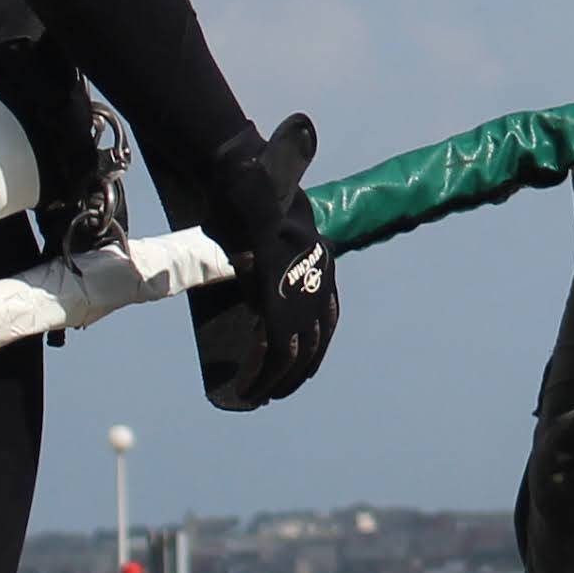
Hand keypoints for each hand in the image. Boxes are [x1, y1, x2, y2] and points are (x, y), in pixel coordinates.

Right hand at [189, 114, 335, 408]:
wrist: (247, 178)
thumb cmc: (252, 194)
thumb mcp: (267, 225)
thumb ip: (268, 248)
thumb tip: (249, 262)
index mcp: (322, 262)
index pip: (328, 316)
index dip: (316, 346)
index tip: (302, 366)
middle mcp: (319, 281)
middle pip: (315, 342)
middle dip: (296, 371)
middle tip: (275, 389)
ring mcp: (300, 293)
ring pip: (293, 354)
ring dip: (275, 380)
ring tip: (257, 394)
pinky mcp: (276, 302)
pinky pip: (272, 352)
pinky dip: (259, 375)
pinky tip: (245, 388)